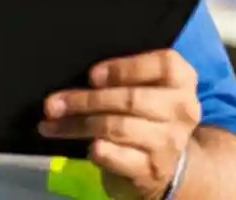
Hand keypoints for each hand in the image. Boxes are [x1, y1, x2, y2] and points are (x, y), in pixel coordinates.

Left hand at [40, 49, 200, 199]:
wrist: (167, 163)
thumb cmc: (148, 115)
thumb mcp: (148, 88)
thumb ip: (125, 77)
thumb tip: (87, 80)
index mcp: (183, 80)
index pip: (161, 65)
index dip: (123, 68)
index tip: (92, 76)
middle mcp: (183, 109)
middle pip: (131, 99)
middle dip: (86, 100)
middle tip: (54, 104)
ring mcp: (169, 142)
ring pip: (116, 127)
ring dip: (78, 124)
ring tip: (52, 123)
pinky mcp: (151, 169)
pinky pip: (114, 154)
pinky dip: (95, 149)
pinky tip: (83, 146)